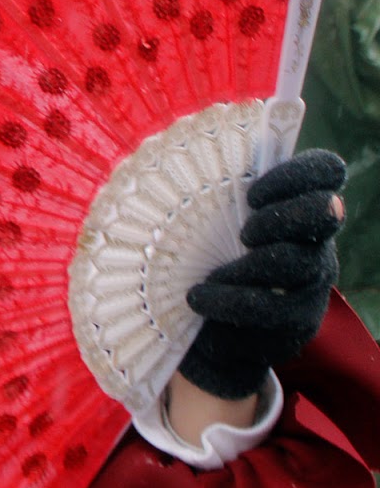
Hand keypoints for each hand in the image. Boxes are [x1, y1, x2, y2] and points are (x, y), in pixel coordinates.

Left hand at [179, 149, 345, 400]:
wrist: (215, 335)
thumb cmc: (206, 262)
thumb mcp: (208, 227)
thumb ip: (208, 197)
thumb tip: (163, 152)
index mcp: (297, 206)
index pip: (323, 171)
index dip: (296, 174)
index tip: (252, 193)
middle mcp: (315, 239)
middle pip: (324, 212)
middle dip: (282, 217)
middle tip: (244, 234)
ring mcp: (312, 281)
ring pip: (297, 261)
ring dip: (248, 265)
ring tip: (211, 274)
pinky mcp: (297, 320)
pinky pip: (270, 306)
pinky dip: (228, 299)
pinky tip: (198, 297)